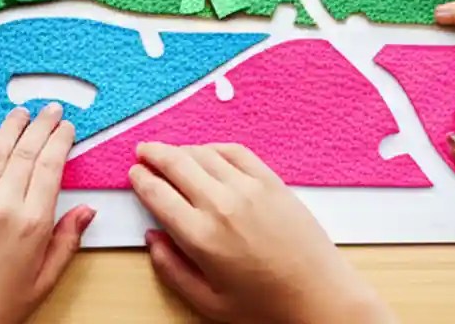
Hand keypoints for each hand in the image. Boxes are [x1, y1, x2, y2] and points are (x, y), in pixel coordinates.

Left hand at [0, 104, 94, 323]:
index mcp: (33, 223)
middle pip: (27, 151)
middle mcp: (3, 205)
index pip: (51, 166)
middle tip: (50, 110)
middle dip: (42, 125)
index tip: (66, 128)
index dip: (60, 141)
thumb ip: (67, 240)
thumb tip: (87, 210)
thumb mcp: (45, 279)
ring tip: (21, 113)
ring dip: (11, 127)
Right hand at [130, 143, 393, 323]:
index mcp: (200, 236)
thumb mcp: (208, 302)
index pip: (157, 193)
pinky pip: (236, 152)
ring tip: (171, 152)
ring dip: (181, 149)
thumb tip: (153, 239)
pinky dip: (215, 147)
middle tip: (143, 152)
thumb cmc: (267, 307)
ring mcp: (249, 189)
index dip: (141, 179)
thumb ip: (172, 269)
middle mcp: (221, 205)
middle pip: (175, 164)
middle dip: (154, 154)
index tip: (134, 174)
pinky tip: (207, 151)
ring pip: (203, 153)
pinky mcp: (272, 182)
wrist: (320, 298)